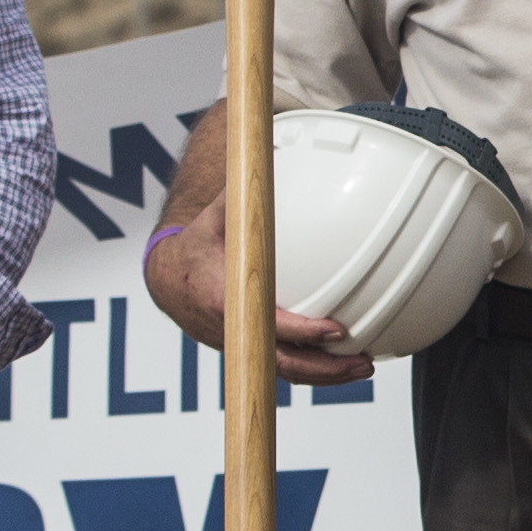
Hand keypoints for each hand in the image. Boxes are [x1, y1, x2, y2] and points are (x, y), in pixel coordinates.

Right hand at [139, 202, 377, 387]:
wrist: (168, 280)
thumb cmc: (198, 244)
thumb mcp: (219, 215)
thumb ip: (246, 193)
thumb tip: (275, 154)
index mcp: (224, 298)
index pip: (268, 322)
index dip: (301, 330)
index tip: (335, 329)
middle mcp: (235, 329)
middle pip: (282, 361)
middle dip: (324, 367)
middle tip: (361, 360)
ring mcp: (243, 344)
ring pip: (285, 371)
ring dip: (325, 375)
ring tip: (363, 368)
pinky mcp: (250, 349)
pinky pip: (283, 367)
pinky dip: (314, 370)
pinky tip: (343, 366)